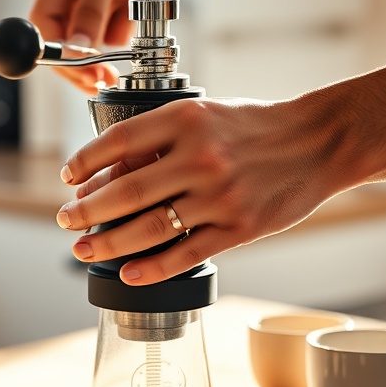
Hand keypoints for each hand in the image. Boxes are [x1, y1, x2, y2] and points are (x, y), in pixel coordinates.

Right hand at [29, 0, 196, 93]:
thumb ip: (91, 8)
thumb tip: (75, 47)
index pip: (43, 21)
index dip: (55, 51)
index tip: (77, 69)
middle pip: (60, 40)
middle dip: (77, 64)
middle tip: (98, 79)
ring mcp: (92, 3)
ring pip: (86, 44)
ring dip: (101, 55)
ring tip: (115, 63)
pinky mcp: (113, 11)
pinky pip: (112, 38)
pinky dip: (123, 38)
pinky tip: (133, 21)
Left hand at [55, 96, 364, 284]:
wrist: (320, 141)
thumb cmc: (259, 126)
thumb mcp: (207, 113)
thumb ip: (164, 137)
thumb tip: (110, 171)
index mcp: (188, 119)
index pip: (119, 141)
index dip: (85, 162)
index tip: (67, 177)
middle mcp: (201, 156)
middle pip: (125, 191)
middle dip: (86, 211)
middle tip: (66, 221)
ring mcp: (221, 196)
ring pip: (150, 228)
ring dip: (109, 242)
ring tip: (86, 247)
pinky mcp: (240, 228)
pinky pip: (185, 254)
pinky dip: (152, 268)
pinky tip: (129, 273)